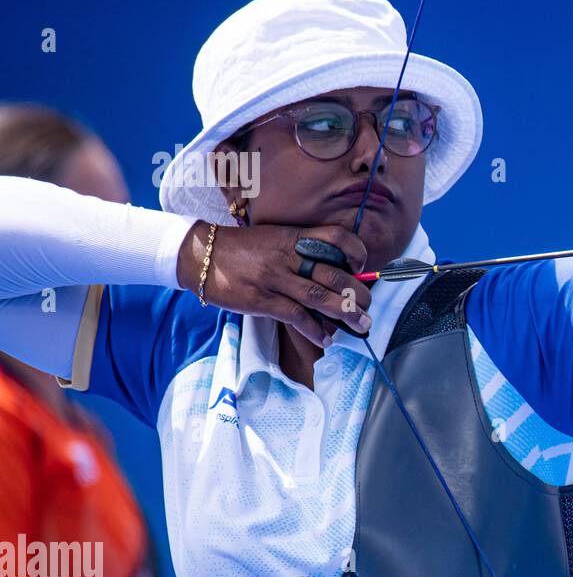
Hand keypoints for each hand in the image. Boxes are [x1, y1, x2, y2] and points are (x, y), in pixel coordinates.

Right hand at [176, 222, 372, 347]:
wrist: (201, 254)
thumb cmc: (242, 249)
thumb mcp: (274, 238)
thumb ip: (301, 250)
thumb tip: (332, 271)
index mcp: (294, 237)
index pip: (336, 237)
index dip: (356, 252)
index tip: (361, 267)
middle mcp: (288, 256)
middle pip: (334, 274)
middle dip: (357, 293)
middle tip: (368, 306)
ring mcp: (274, 278)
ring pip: (319, 297)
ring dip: (345, 314)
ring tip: (361, 325)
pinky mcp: (261, 300)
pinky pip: (296, 316)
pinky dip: (315, 330)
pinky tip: (326, 339)